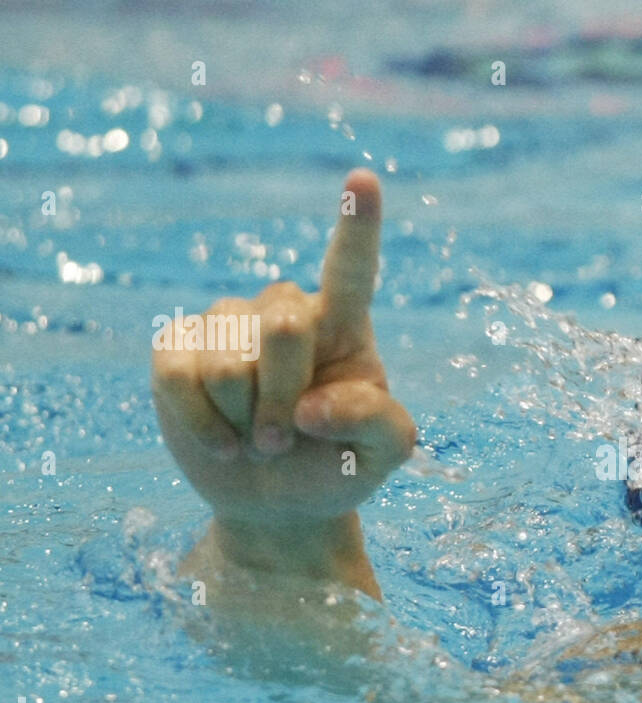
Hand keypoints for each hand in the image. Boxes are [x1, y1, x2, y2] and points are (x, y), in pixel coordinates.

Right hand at [152, 169, 415, 527]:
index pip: (351, 271)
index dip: (357, 227)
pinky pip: (179, 378)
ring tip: (260, 439)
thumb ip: (377, 423)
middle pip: (285, 328)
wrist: (278, 502)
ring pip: (228, 365)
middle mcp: (285, 310)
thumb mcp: (384, 454)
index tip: (363, 180)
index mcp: (345, 325)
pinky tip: (224, 442)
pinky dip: (204, 426)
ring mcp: (227, 324)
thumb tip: (314, 406)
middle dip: (285, 399)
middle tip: (288, 437)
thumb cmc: (339, 465)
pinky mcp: (176, 348)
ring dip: (246, 420)